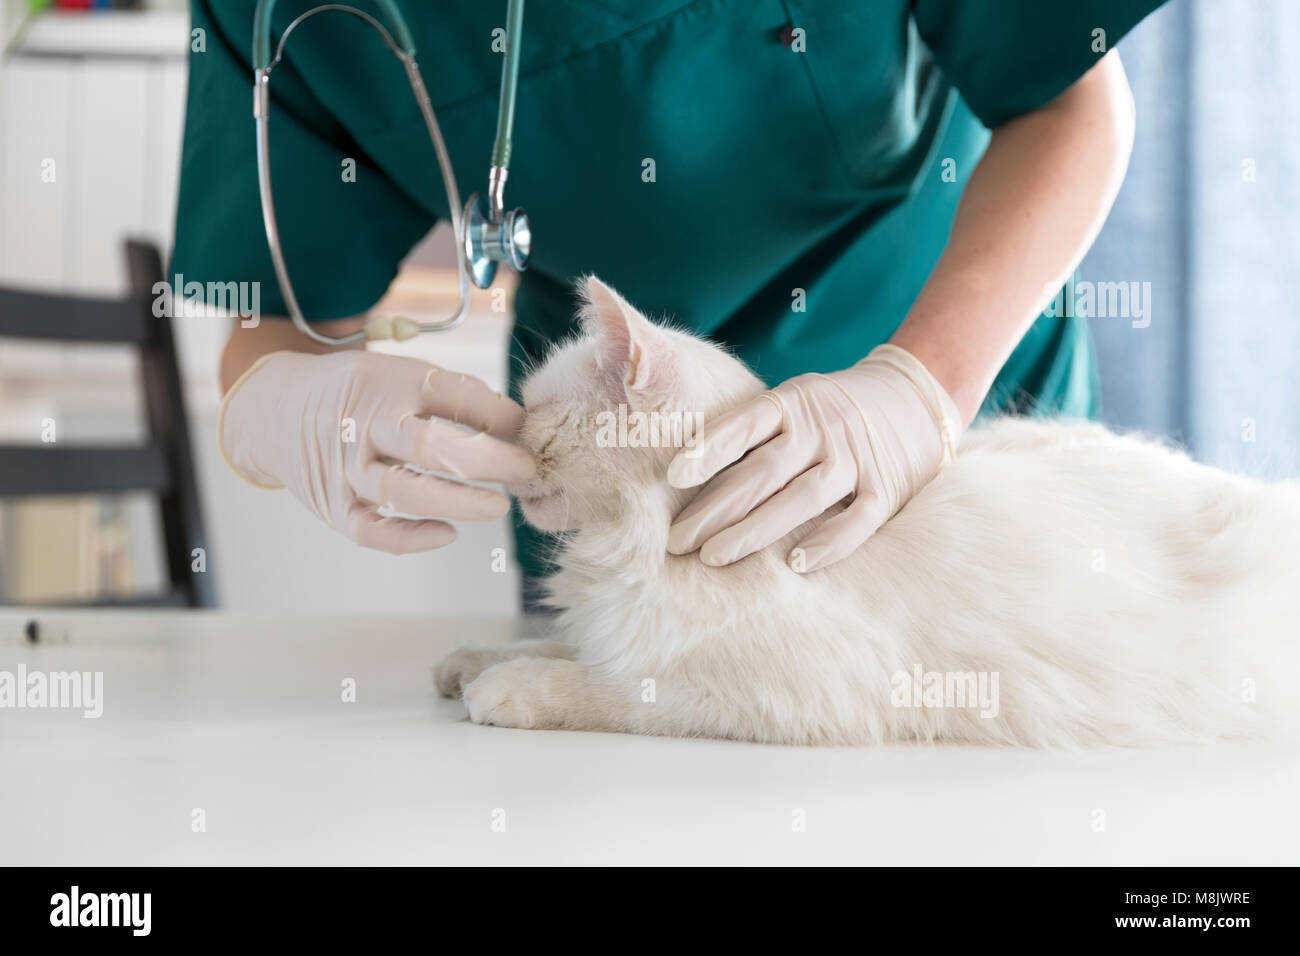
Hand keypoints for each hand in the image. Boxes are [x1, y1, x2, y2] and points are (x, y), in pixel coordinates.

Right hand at [218, 350, 535, 553]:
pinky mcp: (333, 507)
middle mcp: (362, 426)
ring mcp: (344, 470)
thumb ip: (457, 397)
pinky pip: (371, 531)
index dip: (493, 412)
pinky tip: (446, 532)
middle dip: (485, 461)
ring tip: (499, 506)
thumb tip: (519, 426)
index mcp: (384, 384)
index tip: (524, 427)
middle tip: (526, 469)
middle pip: (428, 447)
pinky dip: (409, 537)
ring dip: (457, 502)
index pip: (448, 394)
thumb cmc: (359, 394)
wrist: (273, 409)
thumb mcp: (402, 375)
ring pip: (402, 492)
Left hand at [665, 344, 961, 572]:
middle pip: (764, 470)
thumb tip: (689, 476)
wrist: (916, 398)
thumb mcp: (797, 403)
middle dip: (716, 508)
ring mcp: (857, 459)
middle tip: (677, 541)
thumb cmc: (834, 410)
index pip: (746, 423)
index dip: (710, 448)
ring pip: (803, 497)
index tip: (674, 476)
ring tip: (714, 556)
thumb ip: (756, 433)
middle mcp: (824, 428)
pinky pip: (858, 520)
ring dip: (756, 530)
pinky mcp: (887, 488)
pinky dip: (829, 543)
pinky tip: (795, 564)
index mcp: (794, 403)